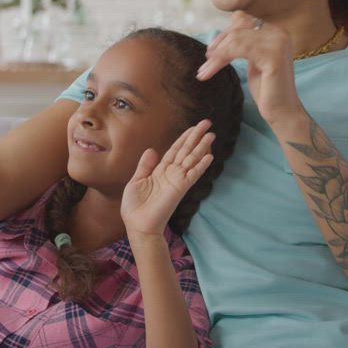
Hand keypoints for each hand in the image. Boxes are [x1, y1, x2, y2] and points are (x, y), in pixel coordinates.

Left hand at [120, 120, 214, 238]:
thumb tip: (152, 150)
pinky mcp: (180, 188)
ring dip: (202, 147)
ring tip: (212, 135)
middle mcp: (171, 173)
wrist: (138, 224)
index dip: (184, 138)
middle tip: (208, 123)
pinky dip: (201, 166)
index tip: (193, 127)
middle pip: (186, 150)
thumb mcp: (136, 181)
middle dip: (196, 137)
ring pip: (192, 159)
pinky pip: (193, 174)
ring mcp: (177, 180)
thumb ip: (145, 165)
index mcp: (160, 170)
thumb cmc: (135, 206)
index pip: (175, 150)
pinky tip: (210, 156)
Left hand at [196, 12, 305, 128]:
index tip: (211, 52)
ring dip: (216, 56)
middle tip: (205, 62)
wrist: (282, 112)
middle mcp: (280, 33)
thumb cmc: (267, 89)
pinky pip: (238, 50)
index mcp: (276, 31)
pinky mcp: (273, 57)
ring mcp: (278, 44)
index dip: (224, 34)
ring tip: (204, 70)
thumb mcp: (254, 60)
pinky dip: (220, 60)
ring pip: (235, 40)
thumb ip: (245, 43)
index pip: (242, 21)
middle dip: (218, 45)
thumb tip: (227, 26)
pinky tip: (209, 71)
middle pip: (238, 30)